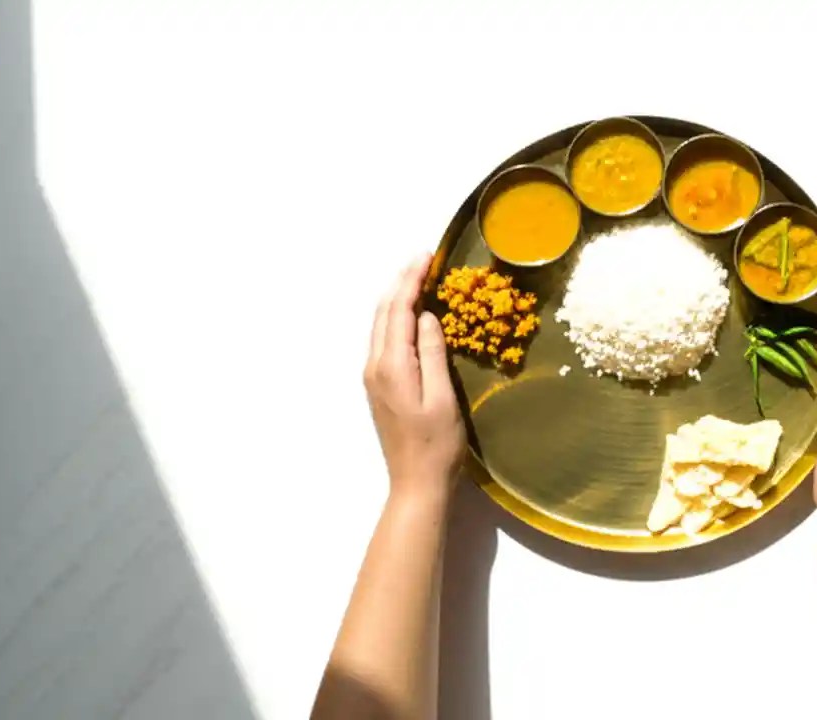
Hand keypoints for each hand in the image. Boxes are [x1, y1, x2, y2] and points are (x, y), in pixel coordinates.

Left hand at [364, 253, 464, 503]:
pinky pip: (384, 341)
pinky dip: (396, 319)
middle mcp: (375, 367)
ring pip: (381, 326)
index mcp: (391, 366)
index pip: (398, 311)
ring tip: (419, 280)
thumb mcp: (442, 398)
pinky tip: (411, 316)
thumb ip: (433, 354)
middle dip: (402, 283)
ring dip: (397, 300)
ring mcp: (373, 378)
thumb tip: (426, 317)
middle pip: (383, 313)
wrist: (416, 484)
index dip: (411, 280)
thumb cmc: (437, 445)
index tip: (426, 256)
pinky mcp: (379, 387)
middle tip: (424, 260)